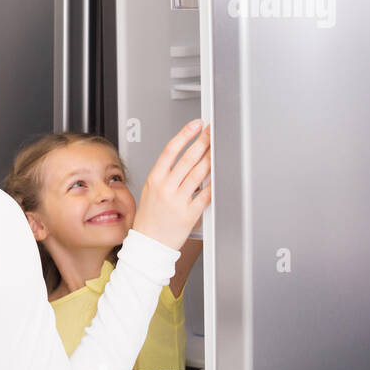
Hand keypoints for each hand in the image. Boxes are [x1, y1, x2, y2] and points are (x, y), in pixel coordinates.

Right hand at [131, 120, 211, 251]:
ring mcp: (177, 201)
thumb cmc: (150, 219)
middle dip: (203, 142)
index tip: (196, 125)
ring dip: (211, 158)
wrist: (149, 244)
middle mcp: (165, 188)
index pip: (170, 150)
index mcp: (154, 180)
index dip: (185, 134)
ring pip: (199, 174)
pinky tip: (220, 175)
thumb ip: (166, 175)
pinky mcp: (190, 214)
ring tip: (219, 149)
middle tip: (213, 132)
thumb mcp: (150, 191)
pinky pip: (206, 194)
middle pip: (188, 158)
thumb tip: (187, 157)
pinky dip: (215, 183)